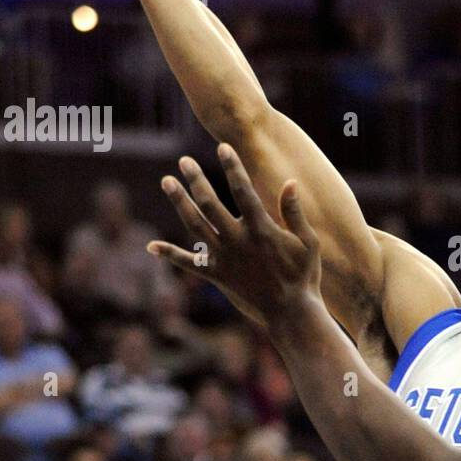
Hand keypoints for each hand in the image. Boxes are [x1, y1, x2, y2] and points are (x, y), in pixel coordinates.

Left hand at [148, 145, 321, 330]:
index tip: (223, 147)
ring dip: (179, 202)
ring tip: (166, 181)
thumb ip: (295, 213)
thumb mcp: (309, 243)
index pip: (243, 190)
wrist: (290, 313)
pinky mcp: (217, 276)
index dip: (232, 167)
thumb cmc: (304, 276)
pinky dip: (170, 255)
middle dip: (196, 179)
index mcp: (261, 229)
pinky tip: (152, 246)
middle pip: (210, 203)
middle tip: (184, 160)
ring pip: (195, 225)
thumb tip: (290, 182)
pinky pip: (190, 263)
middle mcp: (238, 241)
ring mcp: (225, 258)